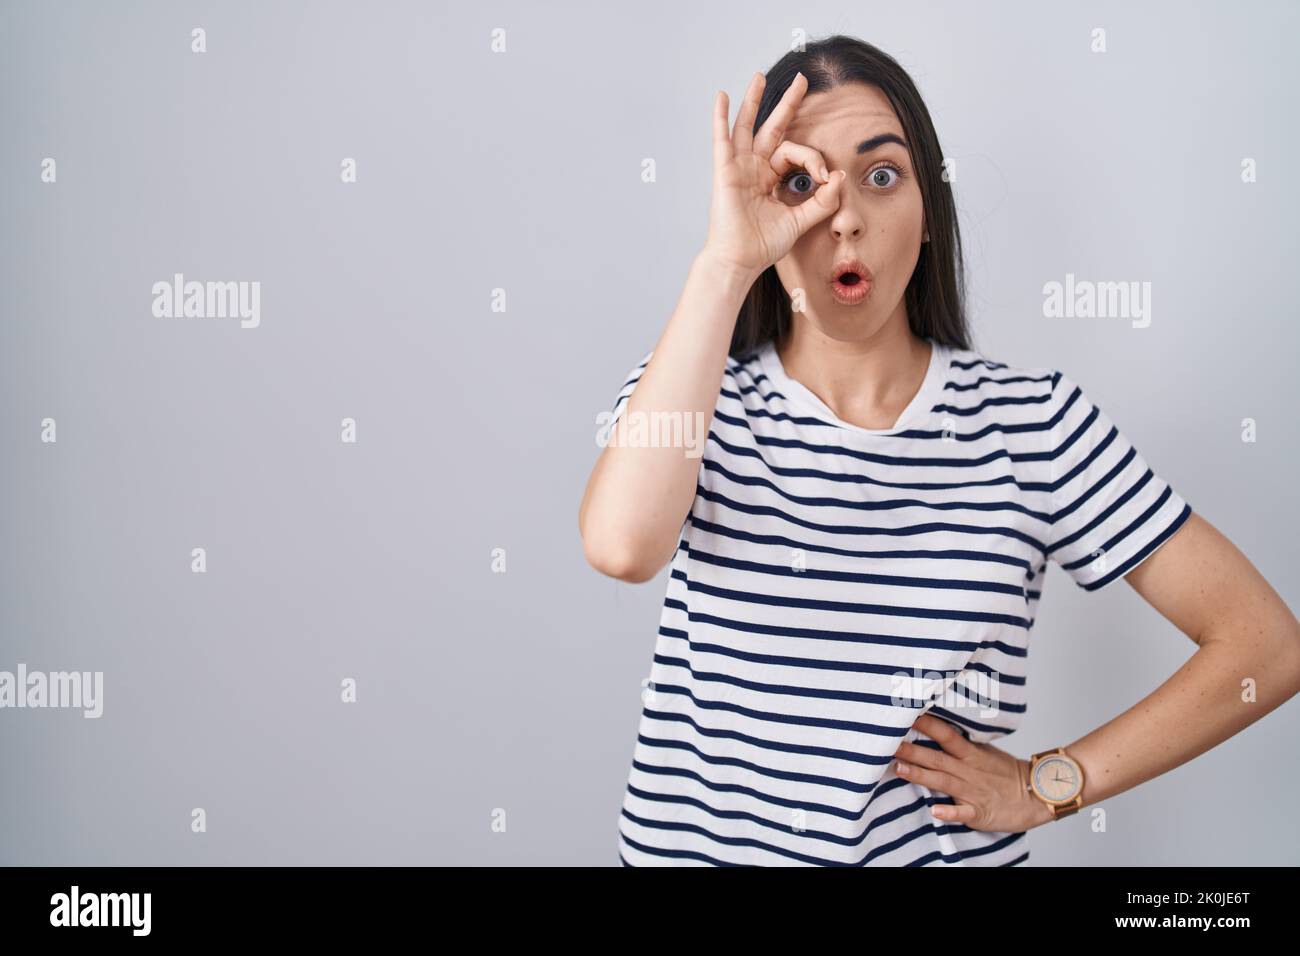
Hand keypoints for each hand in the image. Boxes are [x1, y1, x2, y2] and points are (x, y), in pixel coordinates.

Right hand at [703, 71, 845, 279]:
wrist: (740, 261)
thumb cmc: (763, 245)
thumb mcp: (800, 221)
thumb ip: (821, 201)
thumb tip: (840, 176)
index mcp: (771, 178)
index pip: (796, 152)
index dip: (815, 159)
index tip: (825, 177)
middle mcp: (755, 169)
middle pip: (773, 128)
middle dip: (788, 104)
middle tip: (802, 80)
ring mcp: (738, 168)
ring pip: (747, 126)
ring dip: (754, 100)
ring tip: (760, 76)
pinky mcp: (725, 171)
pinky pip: (721, 139)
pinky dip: (720, 118)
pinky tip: (721, 96)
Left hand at [892, 713, 1055, 831]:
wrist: (1036, 795)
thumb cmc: (1005, 773)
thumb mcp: (984, 752)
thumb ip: (960, 743)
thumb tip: (934, 725)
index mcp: (971, 754)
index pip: (945, 734)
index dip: (926, 724)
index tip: (905, 714)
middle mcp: (969, 770)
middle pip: (937, 757)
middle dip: (912, 750)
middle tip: (887, 742)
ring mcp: (973, 791)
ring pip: (943, 781)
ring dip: (920, 775)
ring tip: (898, 768)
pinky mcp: (979, 813)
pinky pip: (963, 813)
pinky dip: (950, 811)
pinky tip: (934, 810)